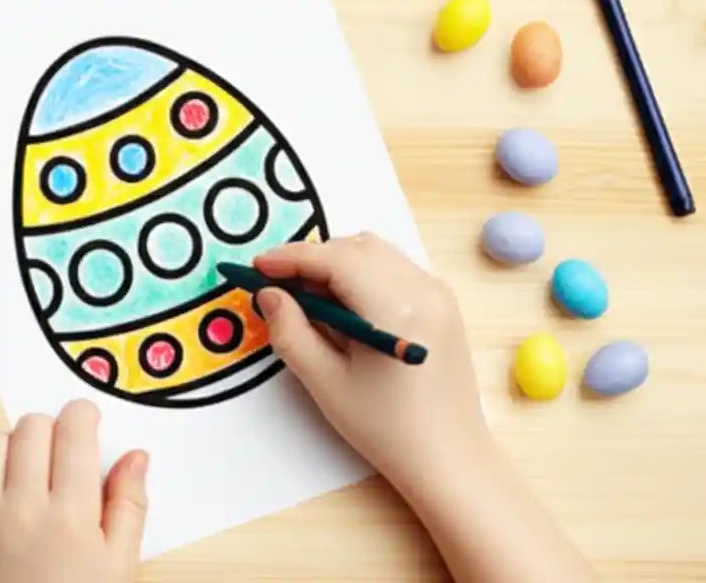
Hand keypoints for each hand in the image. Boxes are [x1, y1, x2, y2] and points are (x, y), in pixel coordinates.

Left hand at [0, 400, 148, 582]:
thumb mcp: (119, 567)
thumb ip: (129, 506)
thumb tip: (136, 456)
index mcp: (72, 514)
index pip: (74, 430)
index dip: (82, 415)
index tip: (85, 423)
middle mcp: (23, 508)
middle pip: (31, 428)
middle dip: (49, 431)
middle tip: (58, 456)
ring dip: (8, 449)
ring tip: (22, 474)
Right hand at [254, 234, 490, 498]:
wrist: (450, 458)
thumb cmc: (386, 429)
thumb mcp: (327, 384)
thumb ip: (292, 333)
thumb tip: (269, 294)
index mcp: (396, 308)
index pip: (335, 259)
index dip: (291, 257)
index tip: (256, 267)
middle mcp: (424, 289)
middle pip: (357, 248)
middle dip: (313, 258)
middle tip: (279, 287)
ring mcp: (439, 294)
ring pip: (377, 253)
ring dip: (337, 263)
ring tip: (310, 299)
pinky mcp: (444, 304)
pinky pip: (395, 269)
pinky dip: (363, 274)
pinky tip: (345, 308)